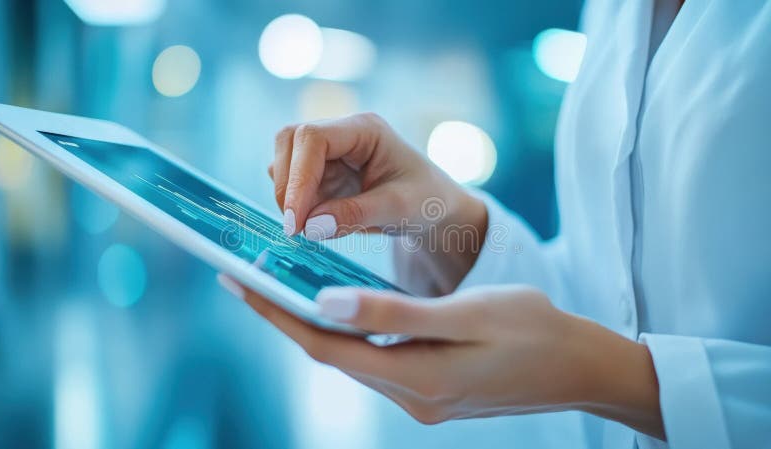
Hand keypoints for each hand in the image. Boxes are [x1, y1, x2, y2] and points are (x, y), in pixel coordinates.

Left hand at [218, 276, 664, 438]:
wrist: (582, 365)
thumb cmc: (534, 329)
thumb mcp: (468, 312)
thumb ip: (396, 311)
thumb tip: (326, 302)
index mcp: (417, 378)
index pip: (326, 345)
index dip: (277, 313)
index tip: (237, 279)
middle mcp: (411, 397)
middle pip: (330, 353)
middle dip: (283, 316)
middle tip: (244, 276)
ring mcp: (421, 397)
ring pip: (351, 357)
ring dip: (314, 323)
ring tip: (279, 286)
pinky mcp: (431, 388)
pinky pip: (375, 358)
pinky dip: (349, 332)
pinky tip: (338, 307)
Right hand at [270, 113, 487, 289]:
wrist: (437, 210)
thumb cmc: (427, 202)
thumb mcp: (399, 209)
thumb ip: (354, 215)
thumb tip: (309, 226)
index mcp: (365, 129)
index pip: (313, 139)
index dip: (296, 177)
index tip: (296, 220)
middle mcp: (343, 133)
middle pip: (290, 141)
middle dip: (287, 186)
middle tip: (297, 228)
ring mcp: (330, 152)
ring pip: (284, 161)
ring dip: (289, 196)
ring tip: (310, 228)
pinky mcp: (322, 172)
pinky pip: (292, 182)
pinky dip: (296, 204)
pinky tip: (317, 222)